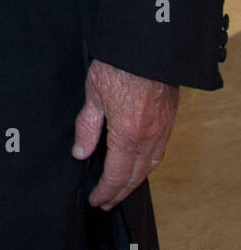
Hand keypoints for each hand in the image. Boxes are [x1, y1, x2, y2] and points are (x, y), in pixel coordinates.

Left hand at [72, 58, 179, 209]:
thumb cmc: (117, 65)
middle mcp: (148, 138)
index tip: (95, 200)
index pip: (116, 175)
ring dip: (135, 181)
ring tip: (120, 188)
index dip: (105, 191)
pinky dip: (149, 165)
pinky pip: (160, 153)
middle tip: (105, 202)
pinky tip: (139, 164)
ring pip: (151, 167)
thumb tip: (80, 153)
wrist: (148, 47)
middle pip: (135, 177)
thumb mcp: (93, 93)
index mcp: (127, 135)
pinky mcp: (169, 121)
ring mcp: (162, 131)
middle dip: (119, 193)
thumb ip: (87, 126)